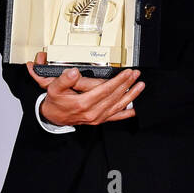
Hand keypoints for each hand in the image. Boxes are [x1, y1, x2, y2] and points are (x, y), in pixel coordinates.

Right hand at [26, 51, 143, 124]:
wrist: (54, 117)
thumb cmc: (56, 102)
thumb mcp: (54, 88)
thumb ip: (64, 80)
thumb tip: (73, 72)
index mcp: (83, 103)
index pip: (106, 90)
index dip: (118, 80)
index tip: (127, 73)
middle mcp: (92, 112)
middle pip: (114, 96)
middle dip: (127, 84)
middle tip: (136, 75)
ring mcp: (97, 117)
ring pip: (118, 106)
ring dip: (131, 95)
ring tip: (140, 86)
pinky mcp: (99, 120)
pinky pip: (115, 117)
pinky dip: (126, 113)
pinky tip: (135, 108)